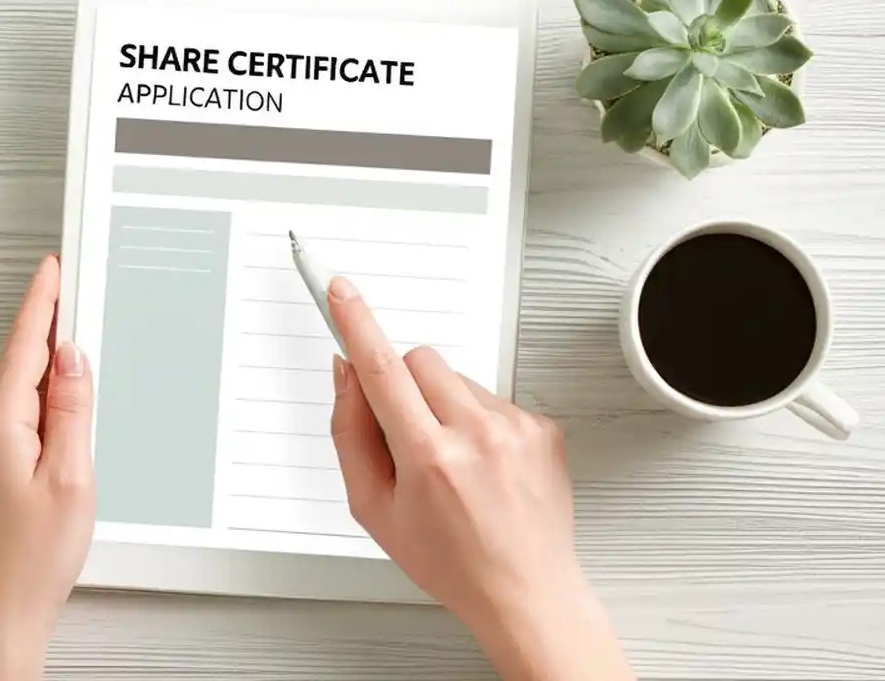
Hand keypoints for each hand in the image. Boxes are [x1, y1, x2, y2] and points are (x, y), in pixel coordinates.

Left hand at [0, 255, 94, 680]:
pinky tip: (68, 394)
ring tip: (82, 333)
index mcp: (0, 423)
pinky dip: (48, 392)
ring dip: (52, 360)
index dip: (42, 302)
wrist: (4, 610)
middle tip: (77, 286)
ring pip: (25, 386)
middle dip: (50, 322)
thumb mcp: (71, 475)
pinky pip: (24, 411)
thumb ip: (72, 410)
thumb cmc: (34, 556)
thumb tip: (72, 357)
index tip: (53, 266)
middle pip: (23, 360)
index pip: (25, 346)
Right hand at [327, 276, 632, 680]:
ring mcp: (516, 428)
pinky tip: (484, 467)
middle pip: (420, 361)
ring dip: (443, 406)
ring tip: (454, 464)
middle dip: (403, 385)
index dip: (357, 325)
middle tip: (406, 434)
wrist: (525, 590)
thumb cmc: (448, 560)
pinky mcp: (542, 426)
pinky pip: (492, 397)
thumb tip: (346, 375)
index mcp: (430, 458)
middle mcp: (478, 435)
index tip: (342, 293)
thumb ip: (350, 435)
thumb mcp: (374, 509)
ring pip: (457, 378)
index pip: (383, 371)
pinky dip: (478, 422)